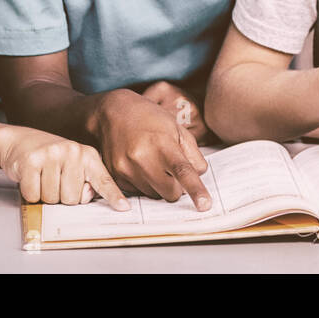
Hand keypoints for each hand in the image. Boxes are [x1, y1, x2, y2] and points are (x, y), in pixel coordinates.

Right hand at [0, 127, 129, 209]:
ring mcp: (51, 155)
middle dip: (61, 197)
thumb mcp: (74, 165)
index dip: (113, 196)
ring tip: (42, 178)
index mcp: (88, 155)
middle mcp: (72, 152)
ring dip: (44, 195)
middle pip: (72, 199)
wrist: (20, 141)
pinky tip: (31, 178)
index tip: (124, 208)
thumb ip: (86, 181)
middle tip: (54, 181)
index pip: (103, 180)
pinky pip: (33, 195)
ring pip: (52, 199)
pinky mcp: (31, 161)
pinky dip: (30, 193)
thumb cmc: (51, 159)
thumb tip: (87, 196)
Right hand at [93, 89, 212, 209]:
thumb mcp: (176, 128)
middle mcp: (142, 158)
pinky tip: (140, 165)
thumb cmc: (149, 118)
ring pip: (154, 195)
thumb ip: (192, 153)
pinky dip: (144, 183)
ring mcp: (126, 169)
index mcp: (162, 143)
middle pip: (170, 193)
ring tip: (153, 162)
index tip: (205, 205)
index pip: (183, 171)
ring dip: (159, 185)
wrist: (113, 112)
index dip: (196, 189)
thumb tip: (199, 175)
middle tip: (172, 170)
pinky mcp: (116, 176)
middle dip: (176, 187)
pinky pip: (139, 192)